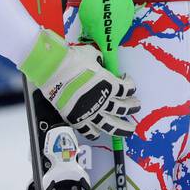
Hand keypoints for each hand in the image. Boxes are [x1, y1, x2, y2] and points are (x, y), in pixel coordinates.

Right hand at [20, 30, 140, 139]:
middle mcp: (103, 100)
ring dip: (121, 128)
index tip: (129, 82)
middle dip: (132, 108)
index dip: (131, 85)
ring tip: (129, 131)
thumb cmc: (74, 59)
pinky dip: (94, 133)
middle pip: (123, 108)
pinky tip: (98, 134)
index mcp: (110, 84)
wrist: (53, 70)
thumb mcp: (93, 55)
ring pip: (110, 124)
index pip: (128, 88)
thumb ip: (99, 61)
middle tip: (137, 107)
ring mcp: (90, 112)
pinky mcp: (76, 119)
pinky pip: (88, 130)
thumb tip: (99, 61)